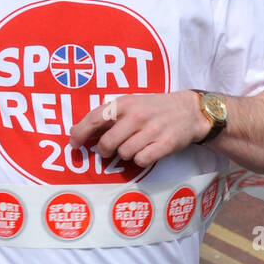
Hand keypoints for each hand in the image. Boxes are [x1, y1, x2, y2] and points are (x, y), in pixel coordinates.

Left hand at [69, 91, 206, 169]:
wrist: (189, 110)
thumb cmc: (154, 108)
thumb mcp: (131, 103)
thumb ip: (108, 116)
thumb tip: (77, 132)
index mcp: (125, 103)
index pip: (95, 119)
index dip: (80, 133)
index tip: (74, 144)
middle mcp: (137, 116)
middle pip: (107, 143)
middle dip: (104, 150)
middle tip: (109, 149)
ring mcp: (151, 130)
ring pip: (124, 154)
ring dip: (125, 154)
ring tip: (134, 146)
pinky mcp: (164, 144)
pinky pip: (141, 161)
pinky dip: (140, 160)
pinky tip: (146, 151)